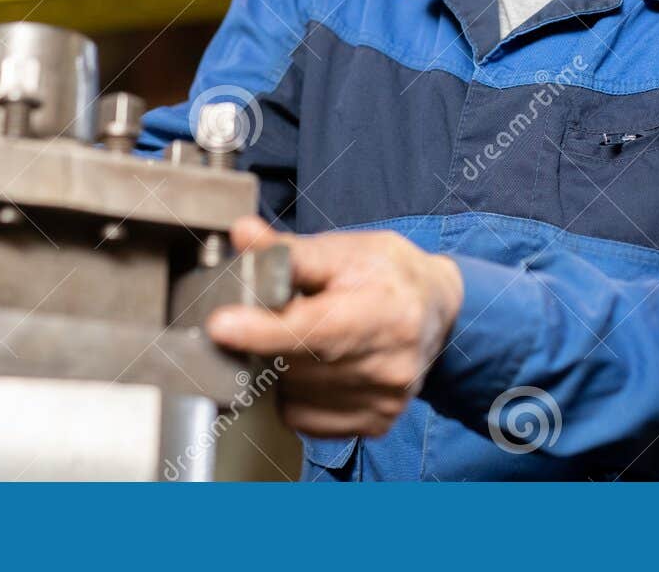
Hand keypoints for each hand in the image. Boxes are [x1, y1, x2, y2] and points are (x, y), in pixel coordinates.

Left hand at [206, 216, 463, 437]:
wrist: (437, 309)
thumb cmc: (388, 274)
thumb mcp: (344, 250)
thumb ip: (288, 251)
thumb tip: (243, 234)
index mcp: (383, 312)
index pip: (314, 330)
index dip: (263, 330)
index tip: (221, 326)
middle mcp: (389, 365)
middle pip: (296, 365)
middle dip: (263, 341)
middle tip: (260, 315)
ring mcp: (383, 400)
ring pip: (294, 395)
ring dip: (278, 369)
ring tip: (299, 337)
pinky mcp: (376, 423)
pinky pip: (305, 419)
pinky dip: (294, 394)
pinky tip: (311, 366)